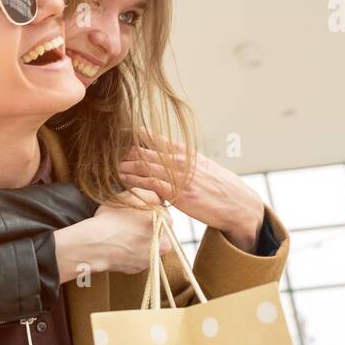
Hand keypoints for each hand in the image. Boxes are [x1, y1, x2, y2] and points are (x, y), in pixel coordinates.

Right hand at [54, 188, 169, 279]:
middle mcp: (164, 243)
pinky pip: (141, 258)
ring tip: (126, 236)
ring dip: (143, 241)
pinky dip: (134, 253)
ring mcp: (152, 258)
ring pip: (151, 246)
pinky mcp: (140, 269)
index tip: (139, 214)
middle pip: (161, 232)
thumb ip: (151, 195)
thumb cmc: (110, 219)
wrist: (94, 244)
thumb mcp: (130, 196)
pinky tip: (122, 246)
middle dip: (150, 228)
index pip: (165, 215)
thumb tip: (159, 199)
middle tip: (132, 225)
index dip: (151, 212)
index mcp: (164, 223)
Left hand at [120, 136, 264, 251]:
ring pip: (143, 165)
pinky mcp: (178, 193)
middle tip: (106, 154)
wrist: (238, 205)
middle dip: (123, 153)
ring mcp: (179, 176)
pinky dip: (134, 179)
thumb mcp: (201, 166)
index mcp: (184, 152)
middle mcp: (180, 160)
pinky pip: (150, 183)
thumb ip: (181, 160)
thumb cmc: (219, 187)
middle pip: (142, 151)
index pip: (151, 139)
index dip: (130, 139)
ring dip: (124, 165)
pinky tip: (122, 178)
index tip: (115, 140)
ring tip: (109, 166)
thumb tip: (163, 155)